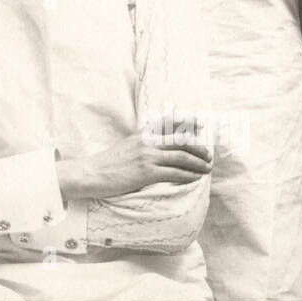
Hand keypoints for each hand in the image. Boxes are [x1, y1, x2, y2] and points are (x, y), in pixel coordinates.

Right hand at [57, 131, 211, 200]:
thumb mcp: (127, 145)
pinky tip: (194, 179)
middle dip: (199, 148)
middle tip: (208, 156)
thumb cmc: (109, 163)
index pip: (169, 122)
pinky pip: (174, 173)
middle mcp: (147, 142)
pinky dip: (188, 176)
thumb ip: (144, 141)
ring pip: (181, 157)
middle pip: (181, 140)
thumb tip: (161, 143)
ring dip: (198, 164)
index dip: (188, 121)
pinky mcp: (146, 172)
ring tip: (206, 169)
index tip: (202, 124)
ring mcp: (147, 156)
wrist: (92, 174)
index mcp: (142, 133)